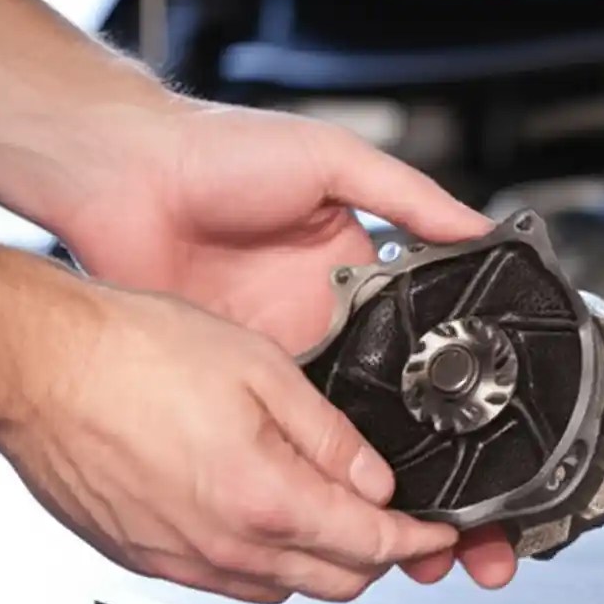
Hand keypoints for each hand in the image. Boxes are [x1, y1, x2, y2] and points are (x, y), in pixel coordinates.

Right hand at [0, 266, 457, 603]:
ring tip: (335, 512)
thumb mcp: (263, 370)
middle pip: (336, 580)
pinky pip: (231, 581)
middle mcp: (225, 546)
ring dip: (324, 560)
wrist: (39, 365)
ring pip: (284, 586)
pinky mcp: (148, 558)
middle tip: (396, 521)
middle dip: (380, 555)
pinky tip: (267, 516)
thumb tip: (376, 478)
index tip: (438, 534)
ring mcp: (183, 560)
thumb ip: (330, 435)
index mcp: (265, 497)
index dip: (419, 541)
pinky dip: (268, 561)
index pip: (371, 545)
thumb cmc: (132, 355)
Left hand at [55, 99, 516, 588]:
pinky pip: (272, 405)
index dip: (436, 347)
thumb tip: (481, 224)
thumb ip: (411, 196)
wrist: (122, 173)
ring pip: (328, 398)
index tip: (467, 380)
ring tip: (384, 453)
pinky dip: (291, 427)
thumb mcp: (335, 160)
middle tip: (434, 442)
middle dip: (400, 402)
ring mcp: (274, 337)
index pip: (410, 315)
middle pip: (374, 368)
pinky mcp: (230, 362)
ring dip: (349, 424)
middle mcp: (317, 306)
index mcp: (351, 261)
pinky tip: (319, 444)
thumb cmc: (220, 150)